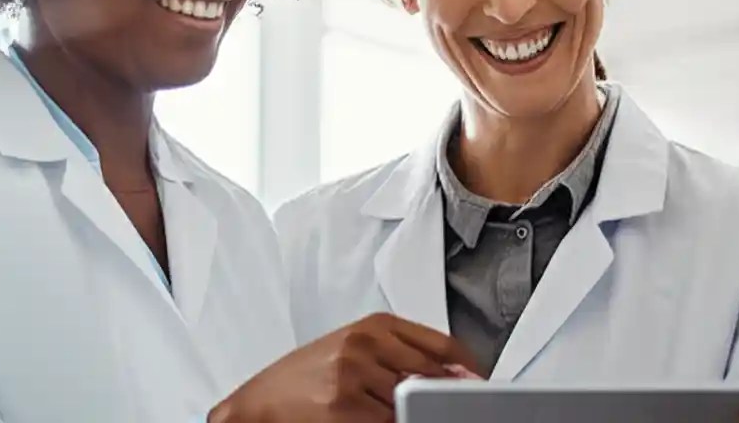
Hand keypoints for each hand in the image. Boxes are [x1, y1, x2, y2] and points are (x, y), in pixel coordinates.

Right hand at [208, 312, 482, 422]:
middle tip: (454, 408)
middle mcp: (365, 344)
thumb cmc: (306, 378)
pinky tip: (379, 419)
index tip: (481, 385)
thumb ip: (403, 355)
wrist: (257, 403)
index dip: (467, 368)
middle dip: (445, 398)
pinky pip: (388, 422)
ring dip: (414, 416)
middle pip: (432, 376)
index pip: (441, 344)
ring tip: (393, 412)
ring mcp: (353, 375)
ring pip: (411, 405)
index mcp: (374, 325)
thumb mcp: (356, 352)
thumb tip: (458, 375)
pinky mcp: (343, 407)